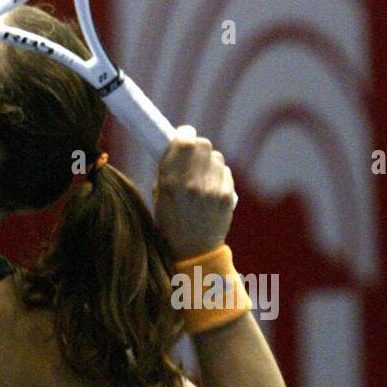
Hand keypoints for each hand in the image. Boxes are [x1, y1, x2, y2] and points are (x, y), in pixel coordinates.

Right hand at [152, 126, 234, 260]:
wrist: (193, 251)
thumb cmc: (170, 221)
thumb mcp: (159, 195)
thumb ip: (168, 169)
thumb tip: (179, 146)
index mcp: (170, 181)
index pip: (184, 140)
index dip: (185, 134)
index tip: (183, 136)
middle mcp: (192, 183)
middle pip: (203, 144)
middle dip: (198, 147)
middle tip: (193, 155)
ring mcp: (212, 190)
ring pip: (217, 157)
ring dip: (209, 161)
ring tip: (203, 175)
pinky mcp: (227, 197)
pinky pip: (226, 172)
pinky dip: (219, 176)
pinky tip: (212, 187)